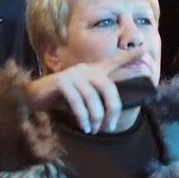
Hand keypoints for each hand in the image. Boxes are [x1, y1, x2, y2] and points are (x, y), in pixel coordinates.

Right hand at [27, 49, 152, 132]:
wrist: (33, 98)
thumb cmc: (61, 100)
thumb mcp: (83, 99)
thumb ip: (96, 101)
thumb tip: (111, 118)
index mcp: (93, 71)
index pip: (115, 62)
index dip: (130, 55)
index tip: (145, 47)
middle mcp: (86, 69)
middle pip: (109, 88)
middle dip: (112, 110)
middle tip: (109, 127)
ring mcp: (74, 74)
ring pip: (93, 98)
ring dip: (95, 118)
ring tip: (93, 130)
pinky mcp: (62, 82)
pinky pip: (78, 102)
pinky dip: (83, 117)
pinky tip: (85, 128)